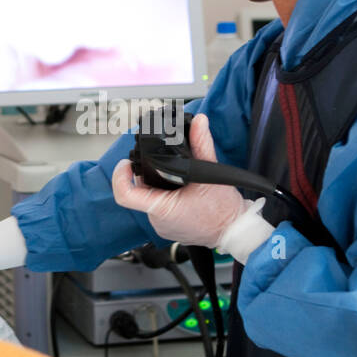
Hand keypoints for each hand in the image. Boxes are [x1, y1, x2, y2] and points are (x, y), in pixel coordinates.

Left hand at [111, 113, 244, 248]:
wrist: (235, 232)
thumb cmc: (224, 211)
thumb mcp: (211, 174)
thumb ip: (202, 145)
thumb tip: (199, 123)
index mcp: (163, 209)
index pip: (125, 195)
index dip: (120, 176)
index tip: (126, 164)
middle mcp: (158, 221)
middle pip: (140, 191)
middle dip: (148, 174)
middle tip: (160, 163)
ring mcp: (162, 227)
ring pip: (150, 199)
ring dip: (158, 186)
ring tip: (173, 177)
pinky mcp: (169, 228)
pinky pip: (159, 208)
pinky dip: (165, 196)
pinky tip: (179, 191)